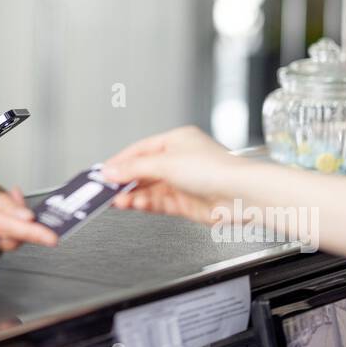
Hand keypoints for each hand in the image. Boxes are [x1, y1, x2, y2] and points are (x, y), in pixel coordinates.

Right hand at [0, 165, 56, 257]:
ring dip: (11, 226)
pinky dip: (0, 232)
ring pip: (3, 244)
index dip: (33, 233)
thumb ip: (3, 200)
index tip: (51, 238)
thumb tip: (26, 217)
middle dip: (22, 221)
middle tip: (16, 196)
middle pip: (9, 240)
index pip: (7, 228)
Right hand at [100, 125, 248, 224]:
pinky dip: (144, 204)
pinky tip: (132, 205)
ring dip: (131, 195)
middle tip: (104, 188)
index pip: (141, 150)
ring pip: (149, 189)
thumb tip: (111, 171)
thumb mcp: (166, 163)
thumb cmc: (216, 169)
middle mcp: (180, 161)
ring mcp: (183, 183)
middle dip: (124, 180)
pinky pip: (158, 203)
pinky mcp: (186, 204)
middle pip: (144, 171)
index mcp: (177, 141)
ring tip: (114, 200)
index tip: (104, 171)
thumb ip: (135, 168)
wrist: (241, 195)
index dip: (121, 161)